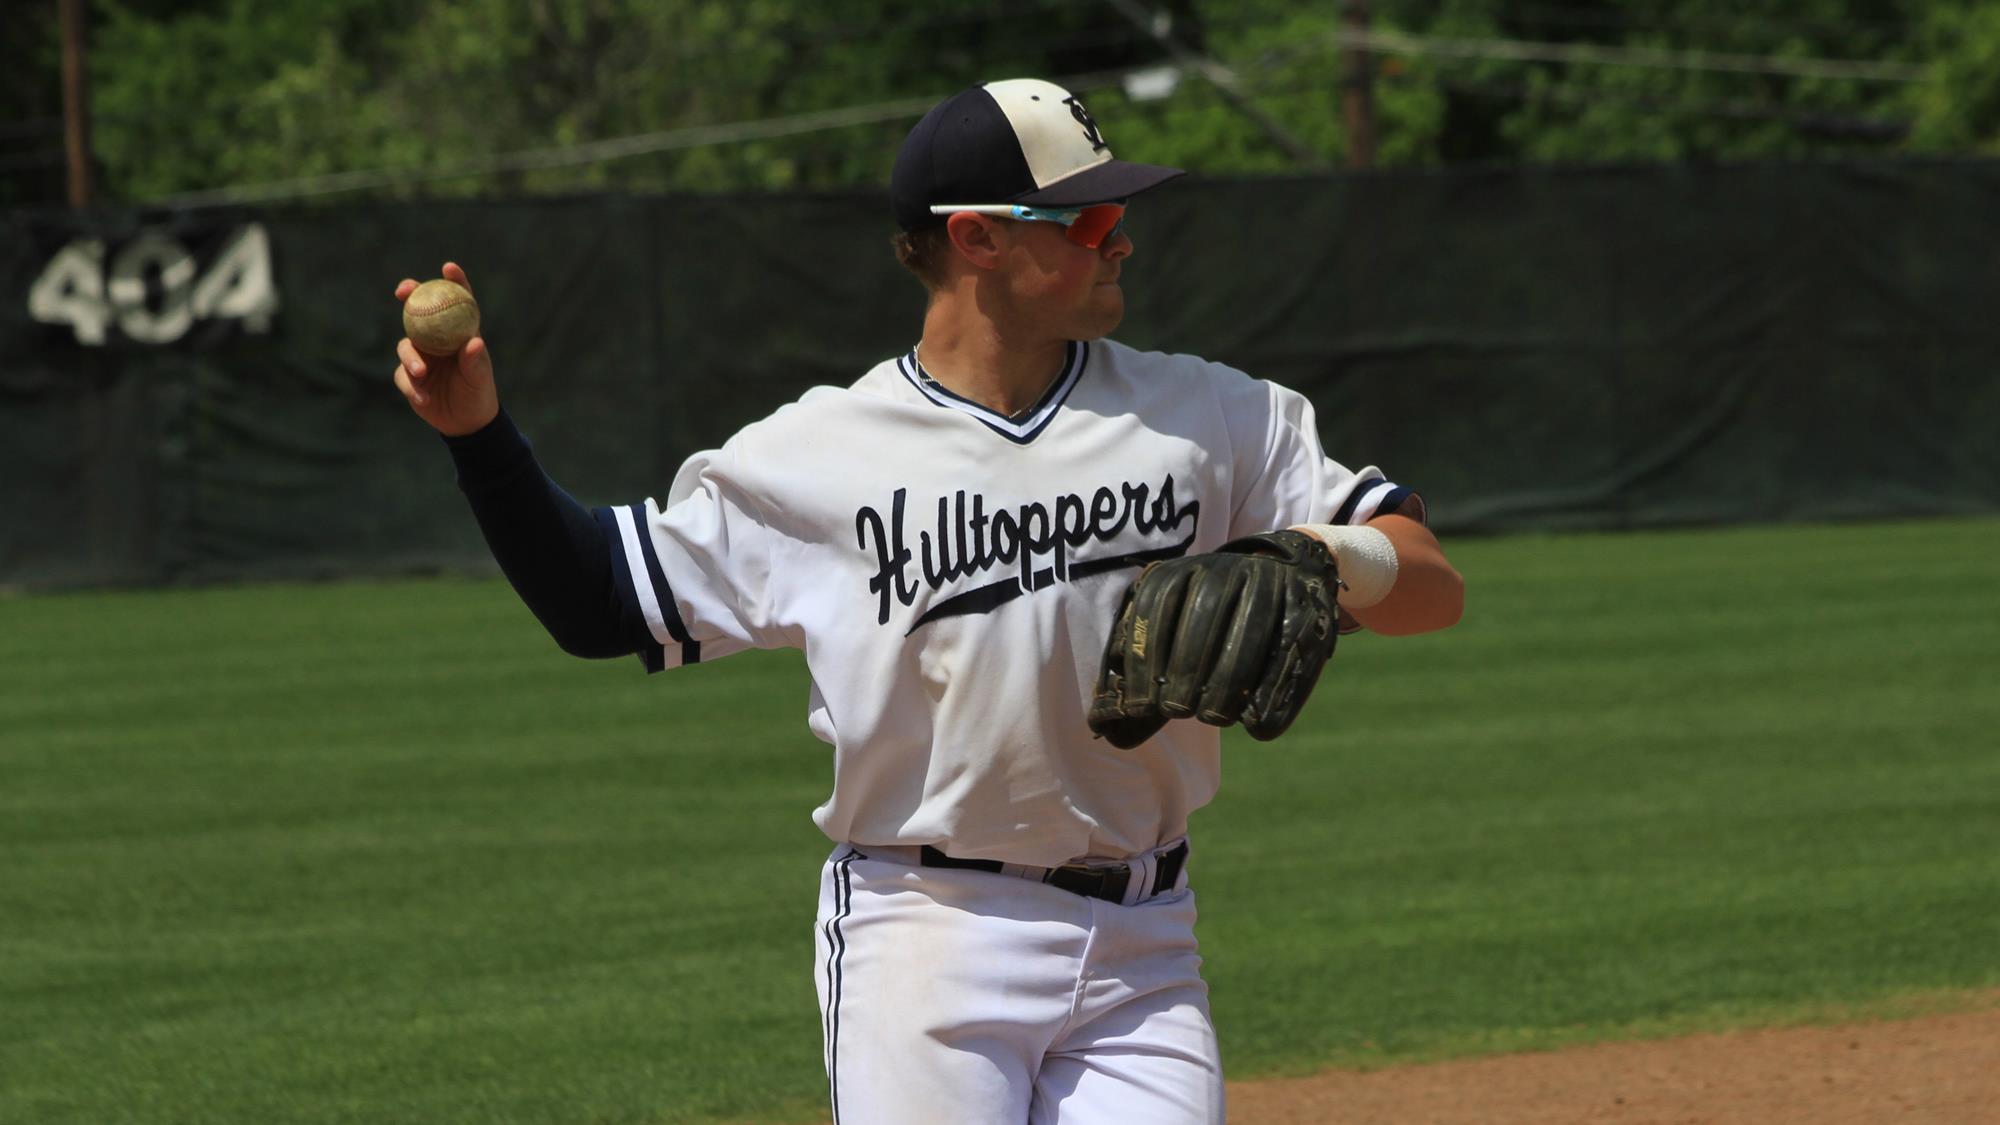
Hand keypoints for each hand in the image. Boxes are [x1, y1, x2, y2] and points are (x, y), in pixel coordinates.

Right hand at [393, 262, 498, 436]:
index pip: (457, 302)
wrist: (466, 423)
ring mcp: (420, 356)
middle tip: (403, 290)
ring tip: (421, 373)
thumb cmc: (478, 393)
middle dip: (410, 294)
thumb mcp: (480, 378)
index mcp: (458, 334)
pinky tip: (424, 399)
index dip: (453, 281)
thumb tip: (474, 343)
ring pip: (406, 346)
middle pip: (419, 311)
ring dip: (411, 358)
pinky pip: (403, 376)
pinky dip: (412, 387)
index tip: (448, 267)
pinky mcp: (409, 377)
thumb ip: (475, 361)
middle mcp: (436, 340)